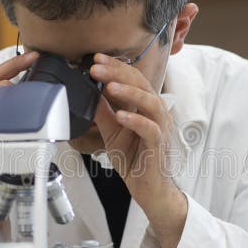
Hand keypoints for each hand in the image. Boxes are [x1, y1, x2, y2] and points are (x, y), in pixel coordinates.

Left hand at [89, 53, 186, 247]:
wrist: (149, 188)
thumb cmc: (134, 159)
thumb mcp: (112, 132)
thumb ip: (103, 113)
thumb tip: (88, 93)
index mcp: (145, 106)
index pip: (133, 79)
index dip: (115, 67)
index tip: (95, 59)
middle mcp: (156, 113)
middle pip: (142, 84)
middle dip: (118, 73)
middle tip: (96, 67)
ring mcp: (160, 128)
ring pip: (151, 102)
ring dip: (130, 92)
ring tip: (109, 86)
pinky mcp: (158, 146)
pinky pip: (150, 129)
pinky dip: (135, 120)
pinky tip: (120, 115)